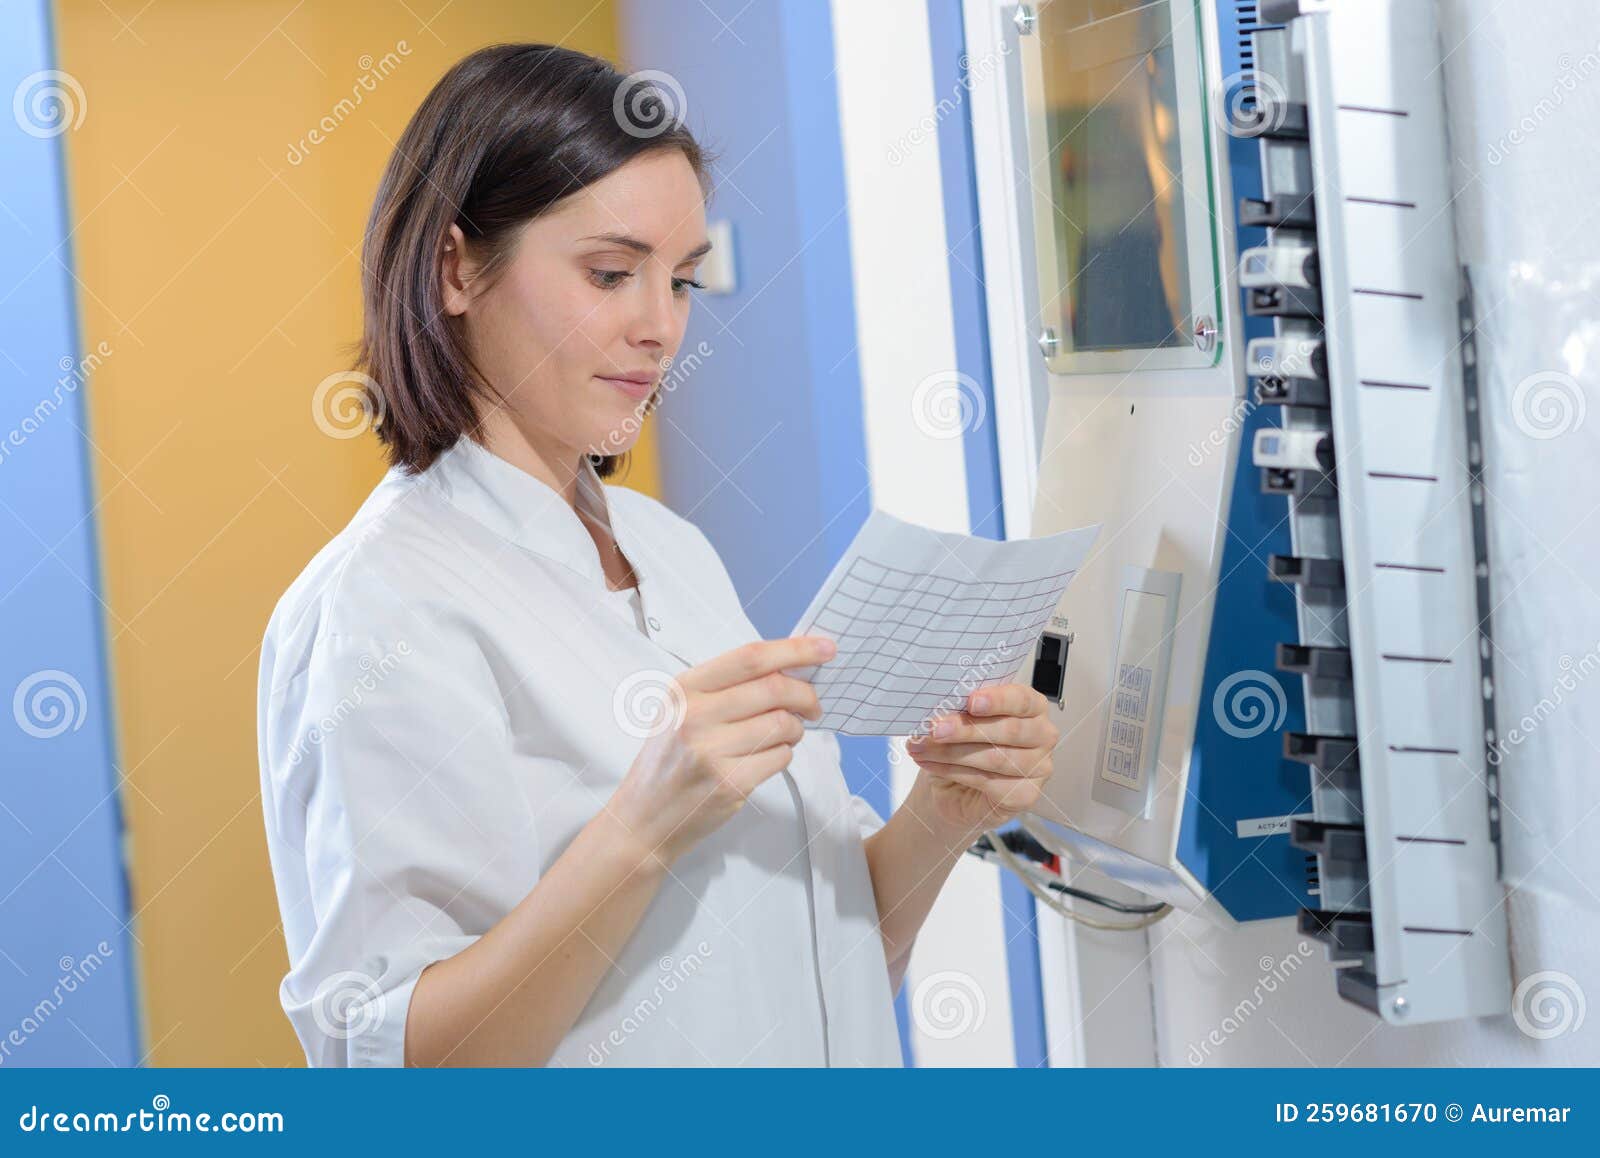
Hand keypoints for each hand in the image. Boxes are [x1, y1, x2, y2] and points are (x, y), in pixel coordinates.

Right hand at [606, 636, 831, 865]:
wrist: (643, 818)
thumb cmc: (669, 760)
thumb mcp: (681, 710)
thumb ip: (727, 687)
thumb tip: (791, 666)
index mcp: (685, 688)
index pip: (750, 658)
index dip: (795, 649)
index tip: (826, 648)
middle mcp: (694, 715)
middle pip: (774, 689)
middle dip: (806, 695)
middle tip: (813, 705)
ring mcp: (711, 751)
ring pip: (783, 724)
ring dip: (796, 729)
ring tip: (784, 734)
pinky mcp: (730, 783)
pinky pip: (780, 757)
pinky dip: (785, 754)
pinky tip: (768, 757)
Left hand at [903, 684, 1058, 838]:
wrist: (953, 788)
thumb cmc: (964, 746)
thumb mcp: (960, 720)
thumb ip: (960, 710)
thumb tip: (939, 705)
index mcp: (1032, 707)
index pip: (1023, 699)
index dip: (998, 700)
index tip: (972, 701)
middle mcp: (1042, 735)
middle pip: (1009, 730)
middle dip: (967, 728)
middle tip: (935, 728)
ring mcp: (1039, 767)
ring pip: (995, 757)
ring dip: (952, 752)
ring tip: (922, 747)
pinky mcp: (1026, 794)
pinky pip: (987, 781)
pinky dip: (953, 771)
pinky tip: (932, 764)